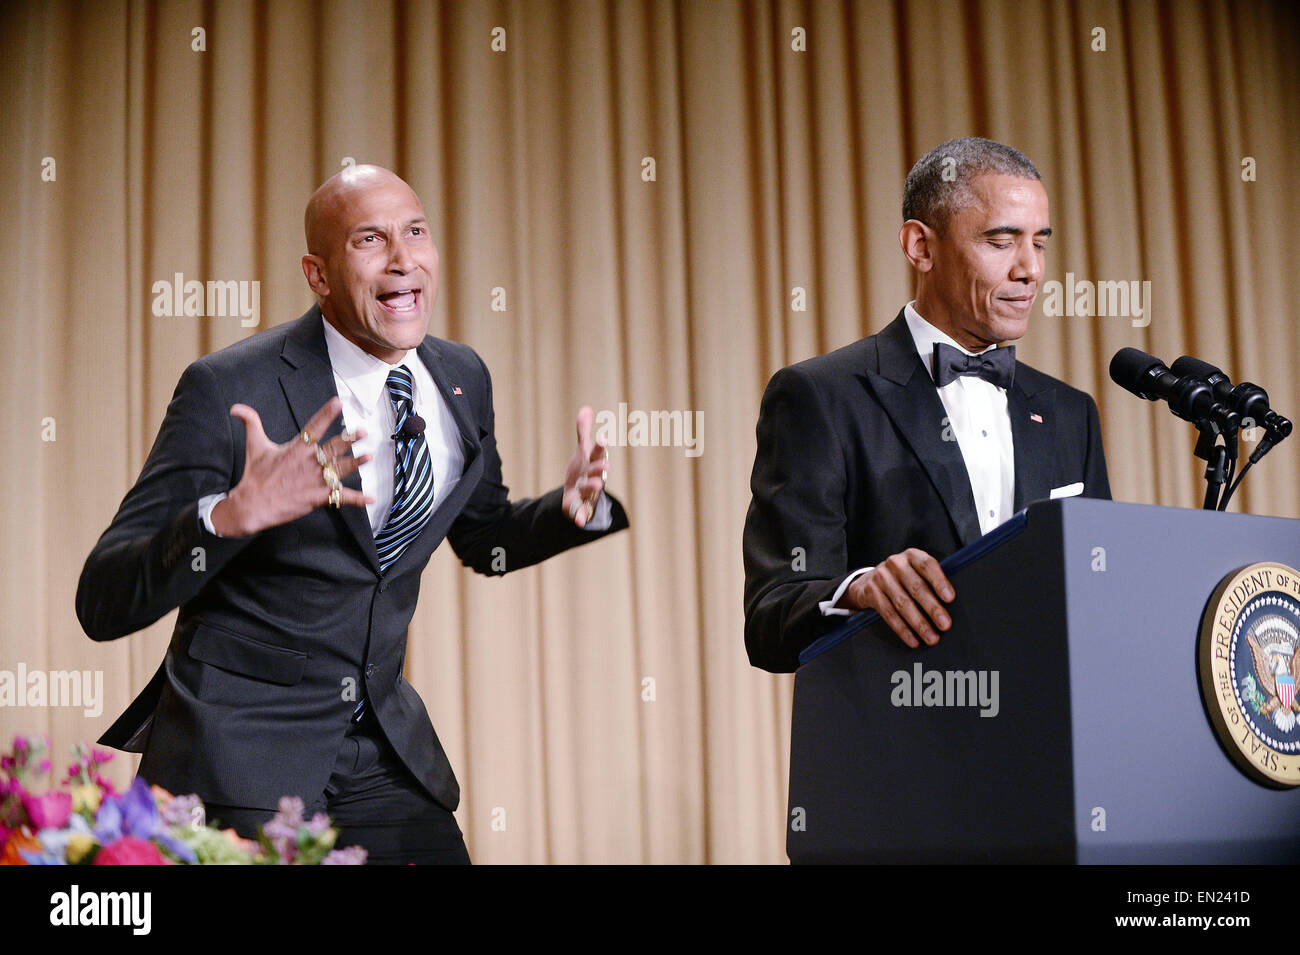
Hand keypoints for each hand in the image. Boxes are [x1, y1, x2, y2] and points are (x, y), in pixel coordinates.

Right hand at [211, 396, 373, 536]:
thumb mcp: (255, 446)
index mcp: (296, 448)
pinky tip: (372, 498)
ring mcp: (315, 480)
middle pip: (333, 447)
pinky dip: (358, 499)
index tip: (338, 402)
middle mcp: (309, 462)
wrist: (252, 505)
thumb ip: (251, 423)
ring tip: (369, 455)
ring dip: (356, 463)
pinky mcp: (318, 498)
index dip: (326, 414)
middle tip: (363, 432)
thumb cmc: (255, 475)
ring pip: (340, 470)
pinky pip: (342, 498)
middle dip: (349, 439)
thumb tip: (236, 407)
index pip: (314, 426)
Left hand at [562, 406, 608, 527]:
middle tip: (605, 465)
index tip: (602, 436)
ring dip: (594, 487)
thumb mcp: (583, 451)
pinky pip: (581, 513)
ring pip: (591, 491)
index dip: (599, 445)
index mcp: (593, 463)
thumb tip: (586, 408)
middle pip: (597, 472)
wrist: (580, 496)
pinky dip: (581, 517)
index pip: (597, 453)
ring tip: (597, 485)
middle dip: (600, 468)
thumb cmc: (584, 470)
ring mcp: (587, 493)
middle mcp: (593, 478)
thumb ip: (583, 431)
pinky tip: (580, 522)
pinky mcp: (578, 507)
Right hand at [840, 548, 954, 648]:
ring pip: (902, 603)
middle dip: (932, 608)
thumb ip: (931, 580)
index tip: (950, 598)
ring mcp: (881, 578)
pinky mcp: (871, 593)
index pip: (927, 565)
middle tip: (945, 624)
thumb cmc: (902, 578)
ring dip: (919, 623)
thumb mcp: (915, 571)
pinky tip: (913, 640)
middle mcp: (895, 564)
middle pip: (916, 587)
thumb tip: (953, 603)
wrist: (868, 581)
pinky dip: (902, 629)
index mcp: (912, 556)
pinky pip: (889, 614)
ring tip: (932, 637)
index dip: (939, 581)